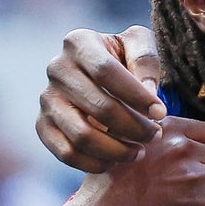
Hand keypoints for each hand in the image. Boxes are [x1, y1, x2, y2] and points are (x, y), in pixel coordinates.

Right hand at [37, 26, 165, 172]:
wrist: (97, 72)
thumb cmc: (124, 56)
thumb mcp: (139, 44)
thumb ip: (145, 60)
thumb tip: (148, 92)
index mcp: (79, 42)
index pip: (106, 71)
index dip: (136, 96)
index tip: (161, 113)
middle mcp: (56, 69)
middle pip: (98, 107)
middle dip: (134, 127)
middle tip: (156, 135)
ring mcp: (46, 99)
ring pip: (82, 135)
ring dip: (117, 150)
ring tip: (141, 151)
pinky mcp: (43, 125)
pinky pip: (67, 153)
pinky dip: (95, 163)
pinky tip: (118, 160)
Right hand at [57, 116, 204, 205]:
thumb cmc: (115, 186)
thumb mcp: (130, 144)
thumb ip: (162, 134)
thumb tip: (191, 133)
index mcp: (167, 128)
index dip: (203, 154)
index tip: (184, 169)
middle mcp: (183, 148)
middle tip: (179, 192)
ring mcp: (195, 177)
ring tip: (191, 204)